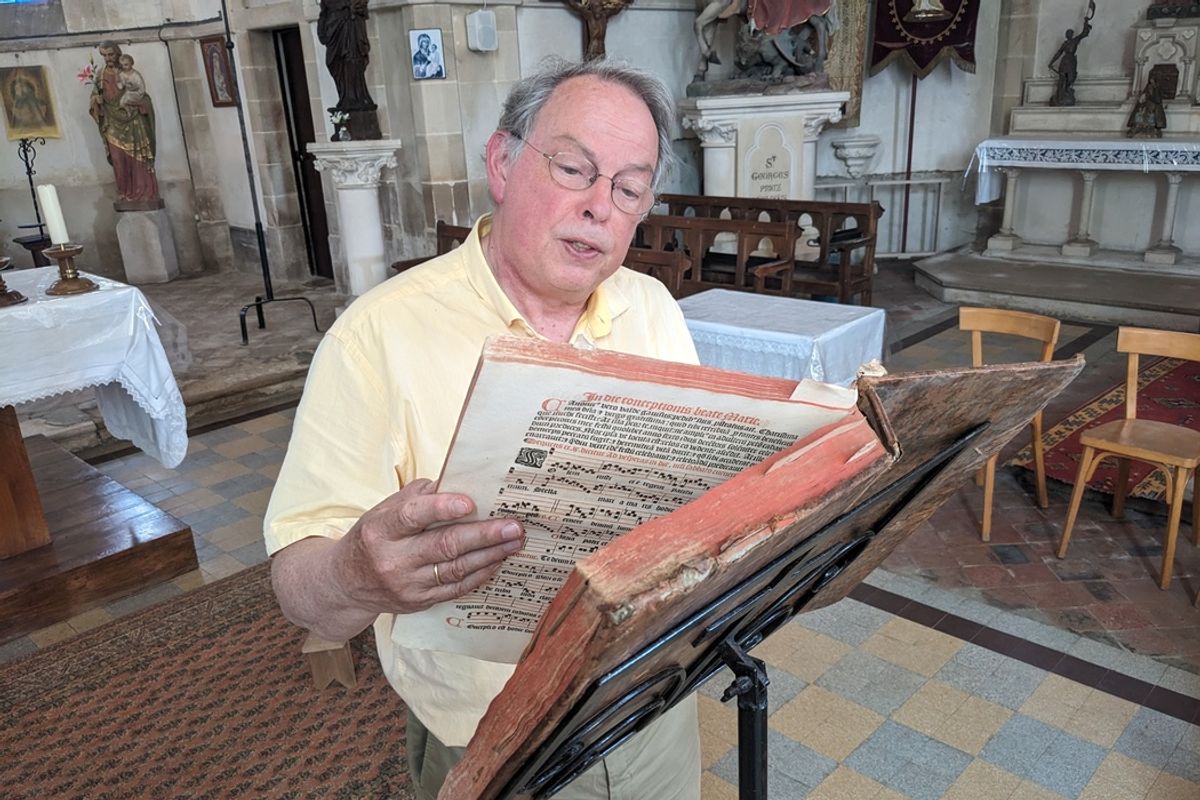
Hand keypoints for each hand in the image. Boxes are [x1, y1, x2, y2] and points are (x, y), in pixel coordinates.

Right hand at [332, 479, 524, 615]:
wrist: (345, 584)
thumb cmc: (373, 537)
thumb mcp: (383, 510)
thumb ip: (418, 496)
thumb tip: (458, 482)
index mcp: (380, 529)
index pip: (411, 516)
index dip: (441, 508)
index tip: (470, 502)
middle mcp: (392, 560)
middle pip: (444, 546)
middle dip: (484, 535)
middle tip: (513, 526)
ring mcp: (406, 585)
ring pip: (455, 569)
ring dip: (490, 554)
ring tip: (514, 541)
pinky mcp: (418, 602)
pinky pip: (455, 589)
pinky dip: (479, 574)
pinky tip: (497, 561)